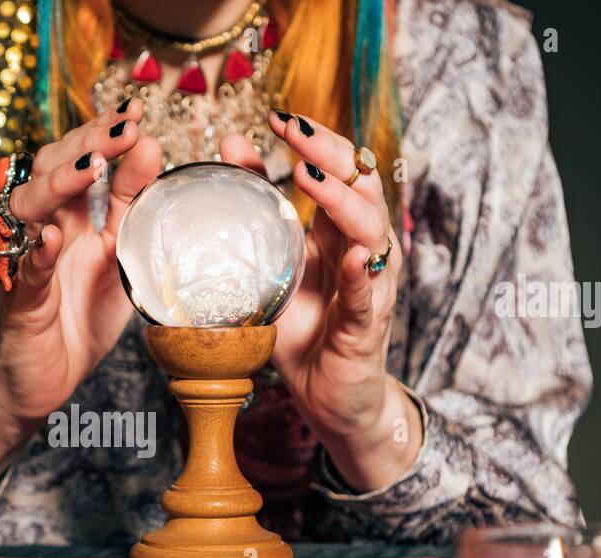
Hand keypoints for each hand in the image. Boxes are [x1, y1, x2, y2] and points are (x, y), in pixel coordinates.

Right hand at [0, 103, 162, 495]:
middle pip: (50, 170)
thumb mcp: (118, 260)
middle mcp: (44, 232)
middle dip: (87, 144)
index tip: (136, 111)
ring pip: (27, 210)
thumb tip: (154, 150)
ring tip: (91, 168)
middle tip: (123, 127)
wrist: (37, 383)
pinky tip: (49, 237)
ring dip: (59, 186)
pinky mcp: (20, 304)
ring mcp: (26, 265)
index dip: (104, 134)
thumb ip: (132, 211)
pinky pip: (22, 274)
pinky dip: (34, 254)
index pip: (82, 160)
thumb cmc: (78, 320)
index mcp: (72, 220)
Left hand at [222, 117, 421, 491]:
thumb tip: (228, 145)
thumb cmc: (305, 332)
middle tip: (291, 130)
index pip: (340, 170)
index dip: (314, 140)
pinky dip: (362, 274)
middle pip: (361, 186)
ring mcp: (369, 288)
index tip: (277, 116)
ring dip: (341, 201)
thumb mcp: (272, 264)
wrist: (329, 398)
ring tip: (311, 177)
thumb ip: (256, 209)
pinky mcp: (364, 328)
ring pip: (371, 231)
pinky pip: (366, 296)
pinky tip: (356, 256)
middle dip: (328, 153)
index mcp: (340, 232)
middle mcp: (363, 251)